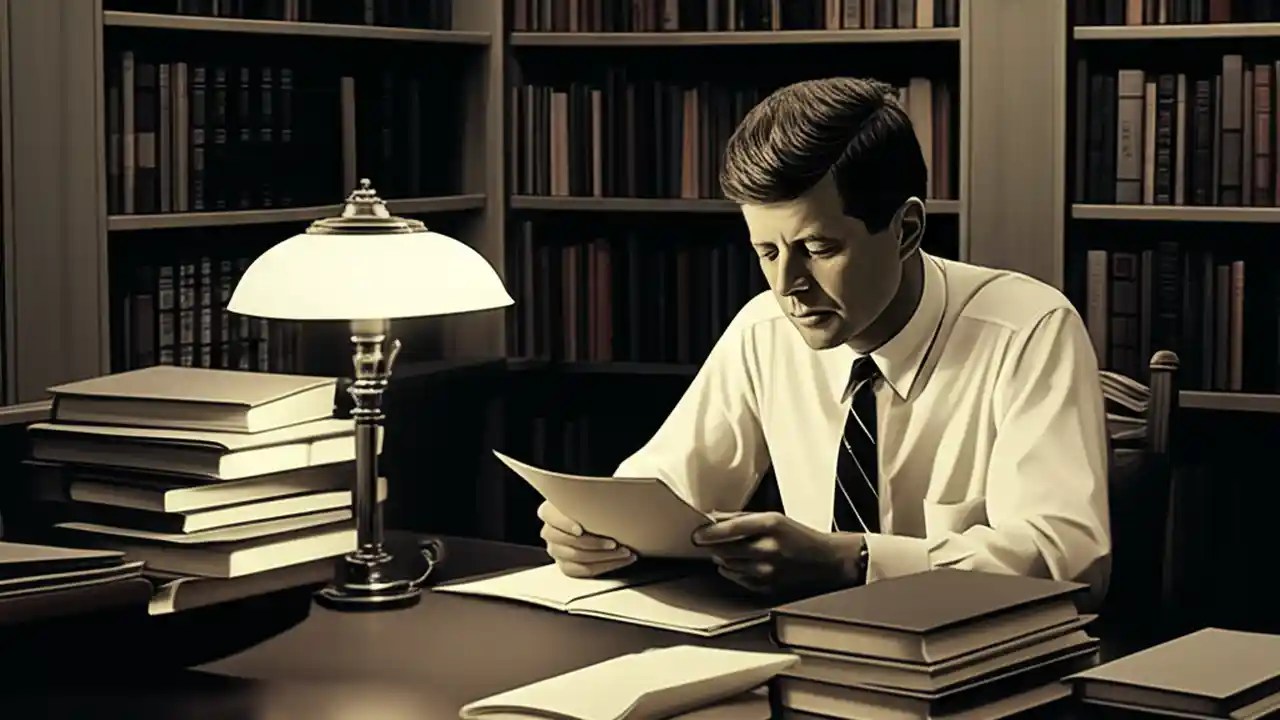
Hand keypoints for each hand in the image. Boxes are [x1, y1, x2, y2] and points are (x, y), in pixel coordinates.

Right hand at [538, 500, 635, 577]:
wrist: (592, 518)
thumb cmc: (590, 506)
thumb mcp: (588, 497)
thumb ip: (590, 498)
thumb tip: (610, 493)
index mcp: (548, 511)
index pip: (552, 518)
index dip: (565, 524)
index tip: (580, 529)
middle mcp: (549, 532)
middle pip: (568, 541)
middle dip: (594, 543)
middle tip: (615, 542)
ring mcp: (556, 550)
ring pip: (578, 557)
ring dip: (605, 556)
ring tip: (624, 552)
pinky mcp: (566, 565)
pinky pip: (584, 570)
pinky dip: (606, 566)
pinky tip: (621, 560)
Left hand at [692, 511, 863, 595]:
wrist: (825, 562)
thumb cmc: (798, 537)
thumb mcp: (773, 518)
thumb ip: (742, 518)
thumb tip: (713, 518)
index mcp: (771, 525)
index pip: (730, 528)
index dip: (708, 532)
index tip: (696, 534)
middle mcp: (768, 548)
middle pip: (724, 549)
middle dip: (712, 546)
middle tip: (706, 542)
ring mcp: (767, 571)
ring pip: (728, 565)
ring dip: (723, 558)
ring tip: (731, 551)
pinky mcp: (766, 587)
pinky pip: (737, 579)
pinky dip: (734, 571)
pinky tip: (742, 563)